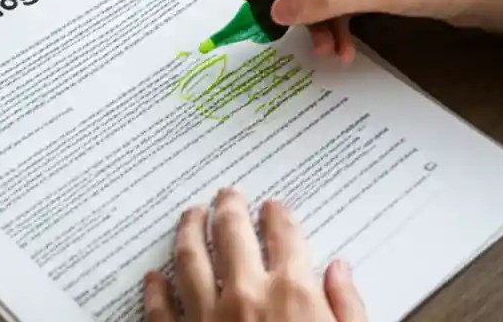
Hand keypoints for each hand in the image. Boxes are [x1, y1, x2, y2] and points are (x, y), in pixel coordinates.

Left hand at [143, 188, 365, 321]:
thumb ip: (348, 306)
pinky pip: (161, 309)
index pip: (285, 234)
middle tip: (228, 195)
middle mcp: (246, 295)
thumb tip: (340, 271)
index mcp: (294, 292)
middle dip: (230, 207)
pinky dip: (156, 288)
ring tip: (190, 215)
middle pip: (232, 233)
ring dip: (188, 230)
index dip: (279, 215)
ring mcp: (207, 319)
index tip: (274, 207)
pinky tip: (154, 276)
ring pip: (189, 258)